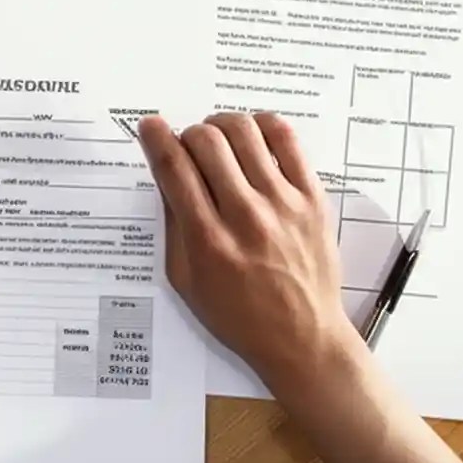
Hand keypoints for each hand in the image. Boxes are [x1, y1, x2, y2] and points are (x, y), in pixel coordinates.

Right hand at [137, 112, 356, 395]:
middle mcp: (245, 217)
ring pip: (244, 131)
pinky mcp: (312, 198)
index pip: (174, 169)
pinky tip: (252, 137)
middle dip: (186, 134)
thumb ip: (173, 226)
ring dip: (221, 124)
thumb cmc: (239, 315)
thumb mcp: (186, 280)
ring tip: (218, 138)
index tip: (150, 127)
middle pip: (205, 142)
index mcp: (207, 241)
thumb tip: (166, 176)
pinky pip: (287, 139)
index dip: (155, 138)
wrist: (303, 337)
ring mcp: (283, 204)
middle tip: (187, 146)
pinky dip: (263, 125)